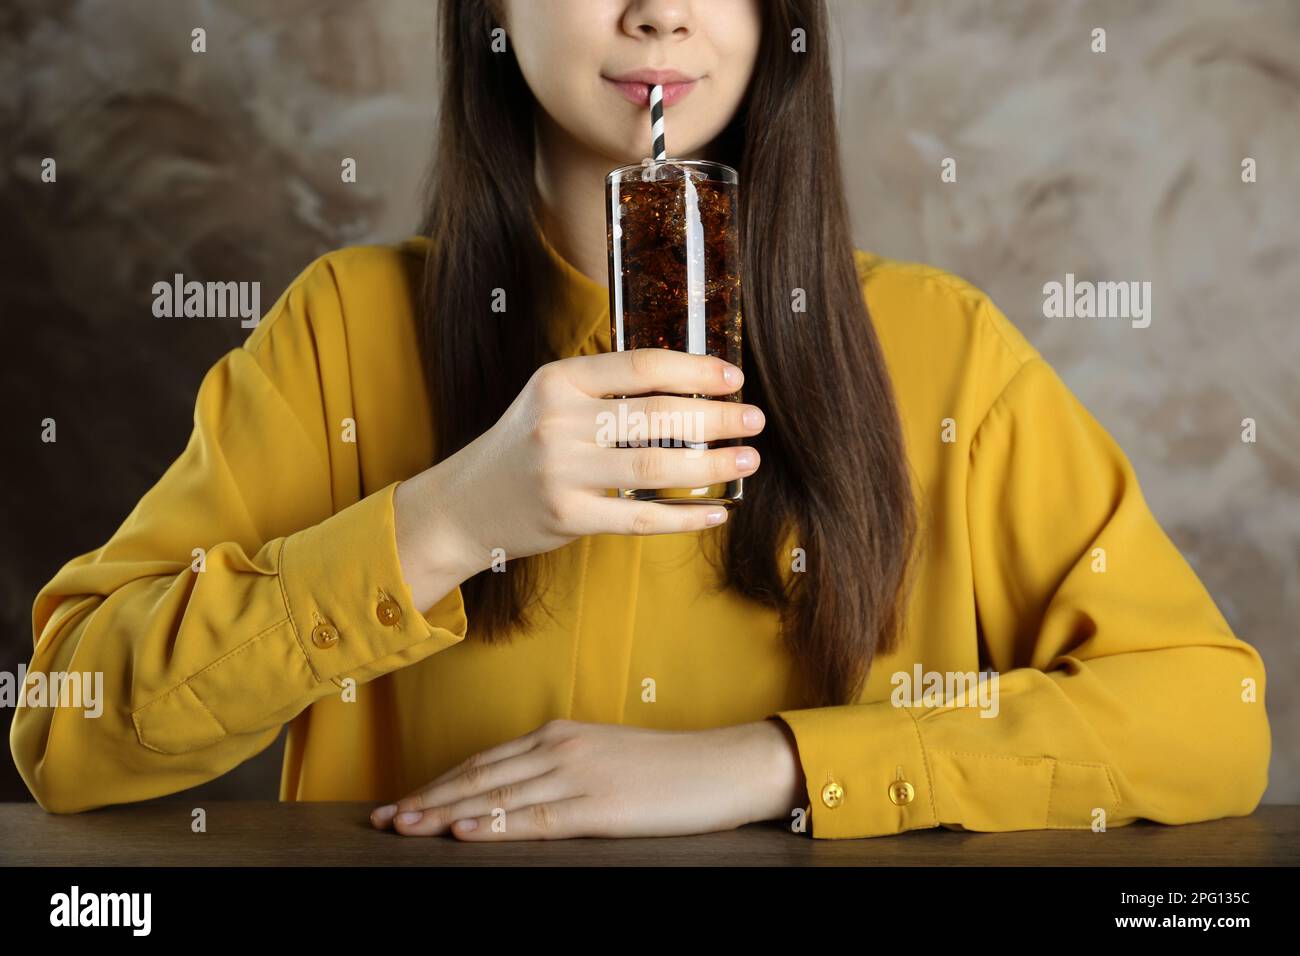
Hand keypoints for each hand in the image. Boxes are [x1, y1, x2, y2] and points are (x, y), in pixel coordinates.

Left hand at [369, 718, 806, 839]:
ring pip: (496, 797)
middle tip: (382, 820)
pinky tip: (462, 834)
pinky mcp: (599, 806)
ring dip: (444, 814)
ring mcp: (578, 774)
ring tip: (403, 829)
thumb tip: (520, 795)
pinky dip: (494, 826)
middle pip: (478, 777)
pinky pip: (535, 818)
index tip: (403, 801)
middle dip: (426, 800)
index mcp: (560, 733)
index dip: (438, 783)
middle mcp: (560, 746)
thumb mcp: (607, 758)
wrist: (726, 765)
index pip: (484, 761)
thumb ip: (561, 770)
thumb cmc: (671, 767)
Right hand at [393, 349, 763, 609]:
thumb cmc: (523, 446)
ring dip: (710, 464)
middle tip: (754, 422)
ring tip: (746, 461)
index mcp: (558, 379)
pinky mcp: (567, 516)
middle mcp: (558, 421)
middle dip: (716, 418)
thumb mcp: (550, 400)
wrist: (463, 505)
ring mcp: (561, 471)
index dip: (695, 371)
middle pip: (656, 415)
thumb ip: (606, 389)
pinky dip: (683, 516)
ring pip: (654, 464)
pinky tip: (714, 513)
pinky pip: (639, 517)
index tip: (734, 379)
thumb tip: (691, 386)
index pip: (641, 366)